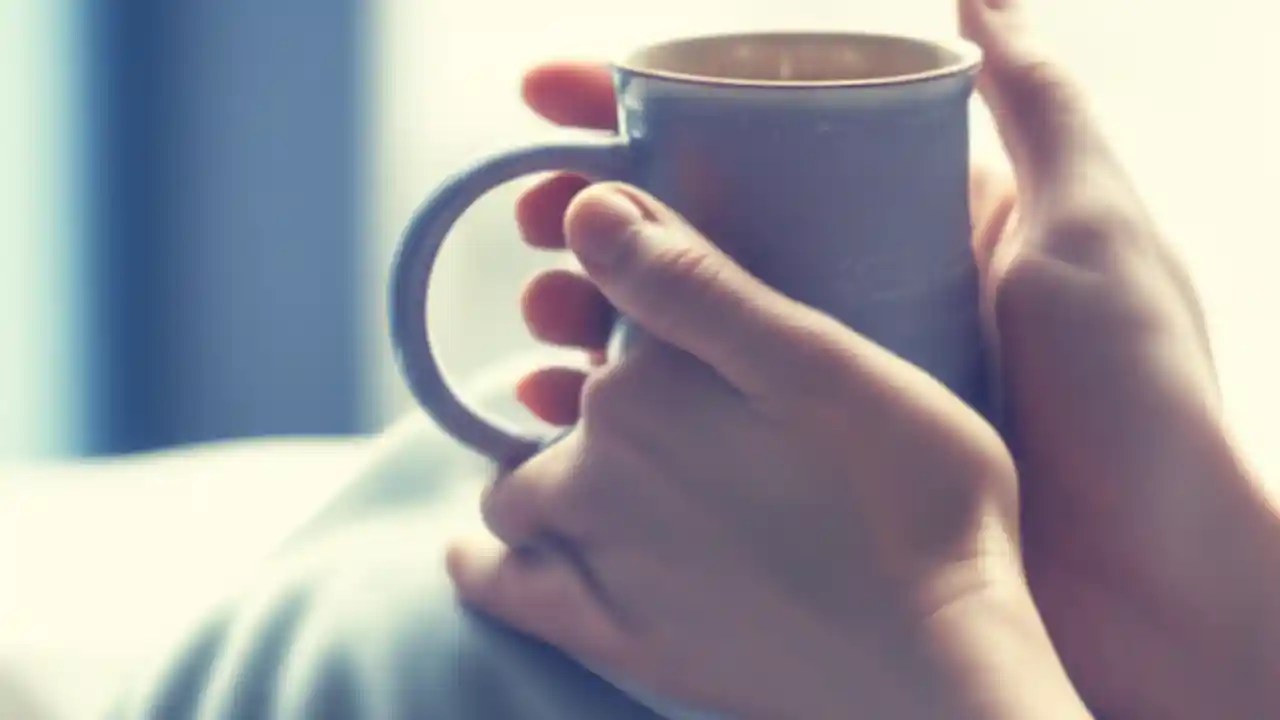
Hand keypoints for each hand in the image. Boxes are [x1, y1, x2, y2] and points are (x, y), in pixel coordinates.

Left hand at [447, 184, 1087, 717]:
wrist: (936, 663)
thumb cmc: (910, 494)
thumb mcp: (817, 360)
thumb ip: (693, 283)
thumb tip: (586, 210)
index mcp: (649, 384)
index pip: (607, 311)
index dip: (624, 281)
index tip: (650, 288)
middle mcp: (600, 466)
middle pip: (560, 402)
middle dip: (582, 380)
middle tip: (643, 390)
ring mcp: (600, 558)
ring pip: (518, 492)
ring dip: (532, 469)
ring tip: (587, 469)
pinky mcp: (618, 639)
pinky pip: (508, 592)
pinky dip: (487, 564)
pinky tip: (483, 554)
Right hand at [507, 1, 1279, 716]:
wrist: (1152, 578)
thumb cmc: (1129, 393)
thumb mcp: (1089, 225)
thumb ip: (1037, 108)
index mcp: (899, 223)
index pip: (749, 145)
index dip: (640, 113)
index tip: (553, 97)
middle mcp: (850, 291)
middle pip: (691, 236)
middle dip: (591, 220)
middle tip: (531, 221)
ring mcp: (825, 380)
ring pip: (674, 330)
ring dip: (588, 316)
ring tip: (539, 320)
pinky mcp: (809, 460)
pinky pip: (690, 424)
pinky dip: (618, 412)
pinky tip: (560, 407)